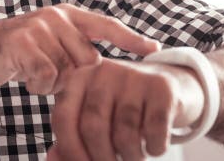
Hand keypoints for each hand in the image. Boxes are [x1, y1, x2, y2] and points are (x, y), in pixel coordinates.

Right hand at [0, 3, 159, 94]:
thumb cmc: (19, 56)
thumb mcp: (51, 46)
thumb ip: (76, 49)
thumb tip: (107, 66)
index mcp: (67, 15)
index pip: (106, 26)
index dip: (131, 38)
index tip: (155, 49)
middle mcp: (56, 15)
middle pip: (88, 61)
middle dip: (71, 77)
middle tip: (46, 71)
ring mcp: (38, 26)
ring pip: (66, 72)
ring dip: (50, 83)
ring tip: (31, 71)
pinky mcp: (22, 41)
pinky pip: (46, 77)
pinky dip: (37, 86)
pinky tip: (22, 76)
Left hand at [47, 59, 204, 160]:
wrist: (172, 85)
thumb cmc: (124, 109)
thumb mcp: (96, 120)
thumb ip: (72, 140)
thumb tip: (52, 159)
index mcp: (79, 79)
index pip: (63, 119)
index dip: (71, 151)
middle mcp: (103, 71)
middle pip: (93, 128)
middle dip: (102, 159)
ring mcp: (133, 76)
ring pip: (124, 133)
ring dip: (131, 158)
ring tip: (135, 157)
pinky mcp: (162, 87)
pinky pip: (153, 131)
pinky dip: (154, 148)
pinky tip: (154, 146)